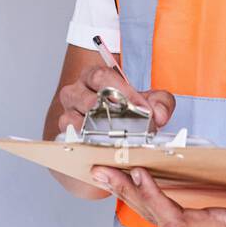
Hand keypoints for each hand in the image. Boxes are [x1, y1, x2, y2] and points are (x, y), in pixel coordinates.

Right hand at [55, 64, 175, 134]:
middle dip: (111, 113)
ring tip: (117, 140)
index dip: (123, 92)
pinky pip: (70, 137)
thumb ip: (160, 103)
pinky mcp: (65, 132)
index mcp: (95, 76)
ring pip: (74, 119)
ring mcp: (68, 112)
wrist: (110, 126)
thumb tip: (159, 114)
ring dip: (96, 132)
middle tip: (130, 126)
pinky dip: (85, 143)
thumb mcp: (147, 101)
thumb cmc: (126, 108)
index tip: (143, 108)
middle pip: (87, 98)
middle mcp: (76, 91)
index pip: (103, 77)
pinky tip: (102, 149)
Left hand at [90, 168, 225, 226]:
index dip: (154, 197)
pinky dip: (147, 198)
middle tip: (99, 170)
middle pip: (155, 214)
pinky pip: (166, 215)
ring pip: (157, 215)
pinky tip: (135, 186)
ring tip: (106, 173)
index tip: (138, 174)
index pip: (176, 216)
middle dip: (126, 191)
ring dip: (130, 194)